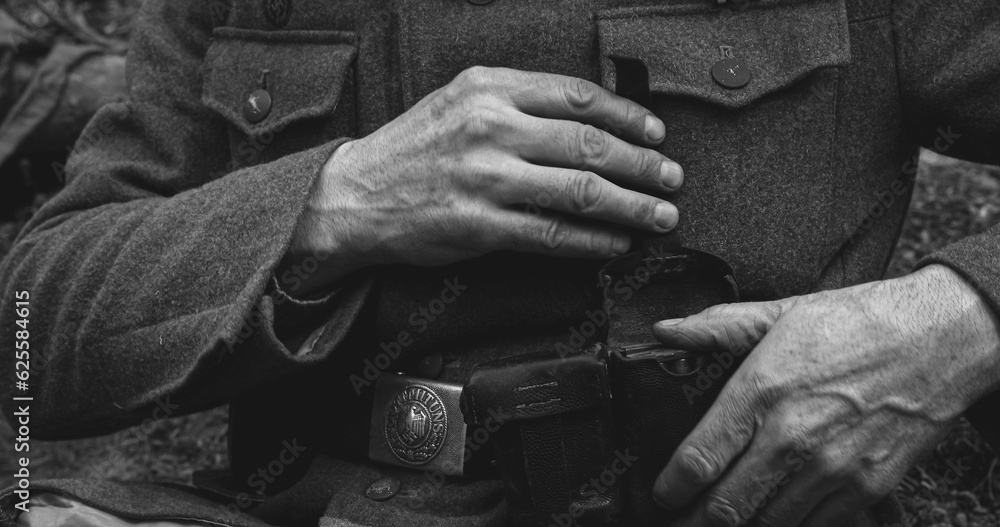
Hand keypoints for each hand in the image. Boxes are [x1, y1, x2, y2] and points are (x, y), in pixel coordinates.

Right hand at [288, 66, 682, 288]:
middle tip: (671, 178)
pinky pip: (552, 235)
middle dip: (643, 164)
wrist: (354, 195)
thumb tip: (591, 120)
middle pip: (589, 144)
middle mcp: (491, 127)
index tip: (655, 133)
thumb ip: (520, 102)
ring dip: (631, 206)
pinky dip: (593, 241)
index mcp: (490, 88)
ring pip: (580, 191)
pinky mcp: (479, 226)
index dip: (628, 117)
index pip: (578, 96)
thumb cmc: (413, 148)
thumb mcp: (460, 101)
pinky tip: (616, 242)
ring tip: (659, 215)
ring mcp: (485, 178)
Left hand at [650, 264, 999, 526]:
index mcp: (762, 390)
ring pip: (766, 524)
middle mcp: (793, 437)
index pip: (699, 459)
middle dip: (696, 520)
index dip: (671, 487)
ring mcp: (831, 469)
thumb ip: (718, 326)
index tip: (662, 493)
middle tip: (683, 518)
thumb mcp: (781, 312)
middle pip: (726, 506)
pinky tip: (771, 517)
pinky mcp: (866, 488)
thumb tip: (666, 330)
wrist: (939, 337)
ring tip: (721, 521)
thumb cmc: (859, 322)